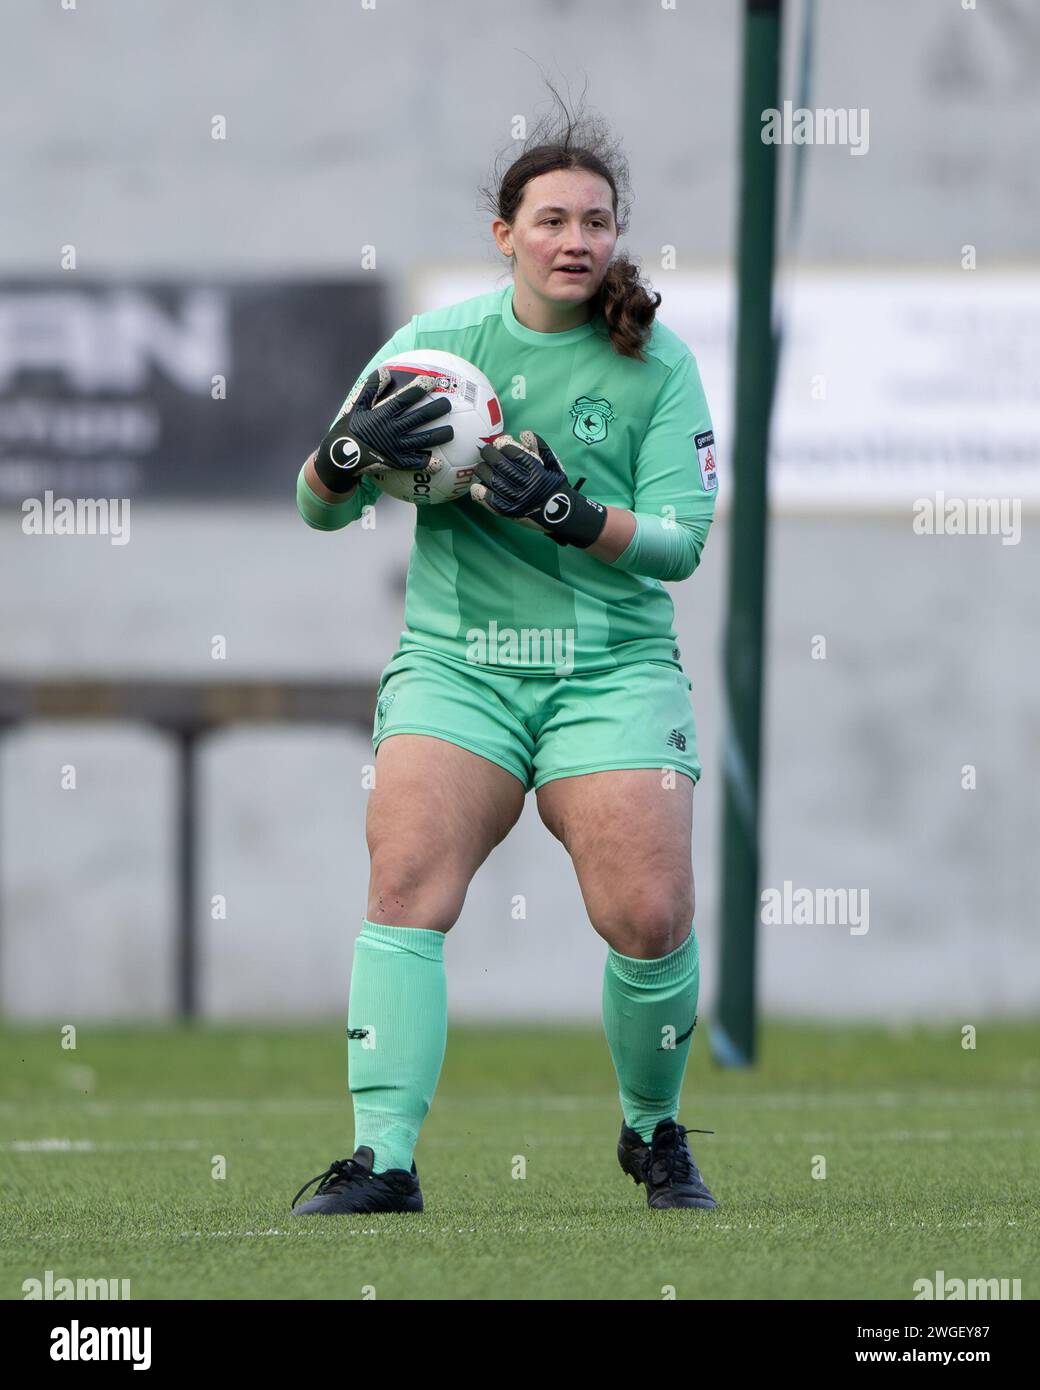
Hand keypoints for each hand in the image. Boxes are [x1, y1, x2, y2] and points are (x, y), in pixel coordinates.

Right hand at [313, 367, 453, 493]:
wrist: (338, 458)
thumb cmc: (348, 429)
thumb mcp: (356, 407)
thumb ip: (370, 389)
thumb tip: (385, 371)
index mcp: (382, 415)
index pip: (404, 399)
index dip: (419, 389)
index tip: (432, 381)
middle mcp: (391, 430)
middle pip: (419, 418)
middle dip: (436, 409)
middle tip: (448, 404)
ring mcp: (394, 447)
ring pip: (422, 440)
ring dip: (438, 436)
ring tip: (451, 432)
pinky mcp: (394, 463)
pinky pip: (413, 463)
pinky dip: (426, 463)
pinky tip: (438, 463)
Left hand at [471, 430, 607, 548]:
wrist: (559, 513)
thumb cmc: (553, 484)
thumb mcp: (552, 463)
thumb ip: (540, 447)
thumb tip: (524, 433)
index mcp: (536, 470)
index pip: (513, 452)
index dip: (502, 444)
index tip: (499, 443)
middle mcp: (525, 484)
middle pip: (499, 464)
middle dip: (489, 453)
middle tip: (486, 451)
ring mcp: (516, 499)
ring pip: (492, 480)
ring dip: (482, 470)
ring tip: (481, 467)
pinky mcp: (508, 511)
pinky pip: (491, 500)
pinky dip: (481, 493)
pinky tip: (477, 486)